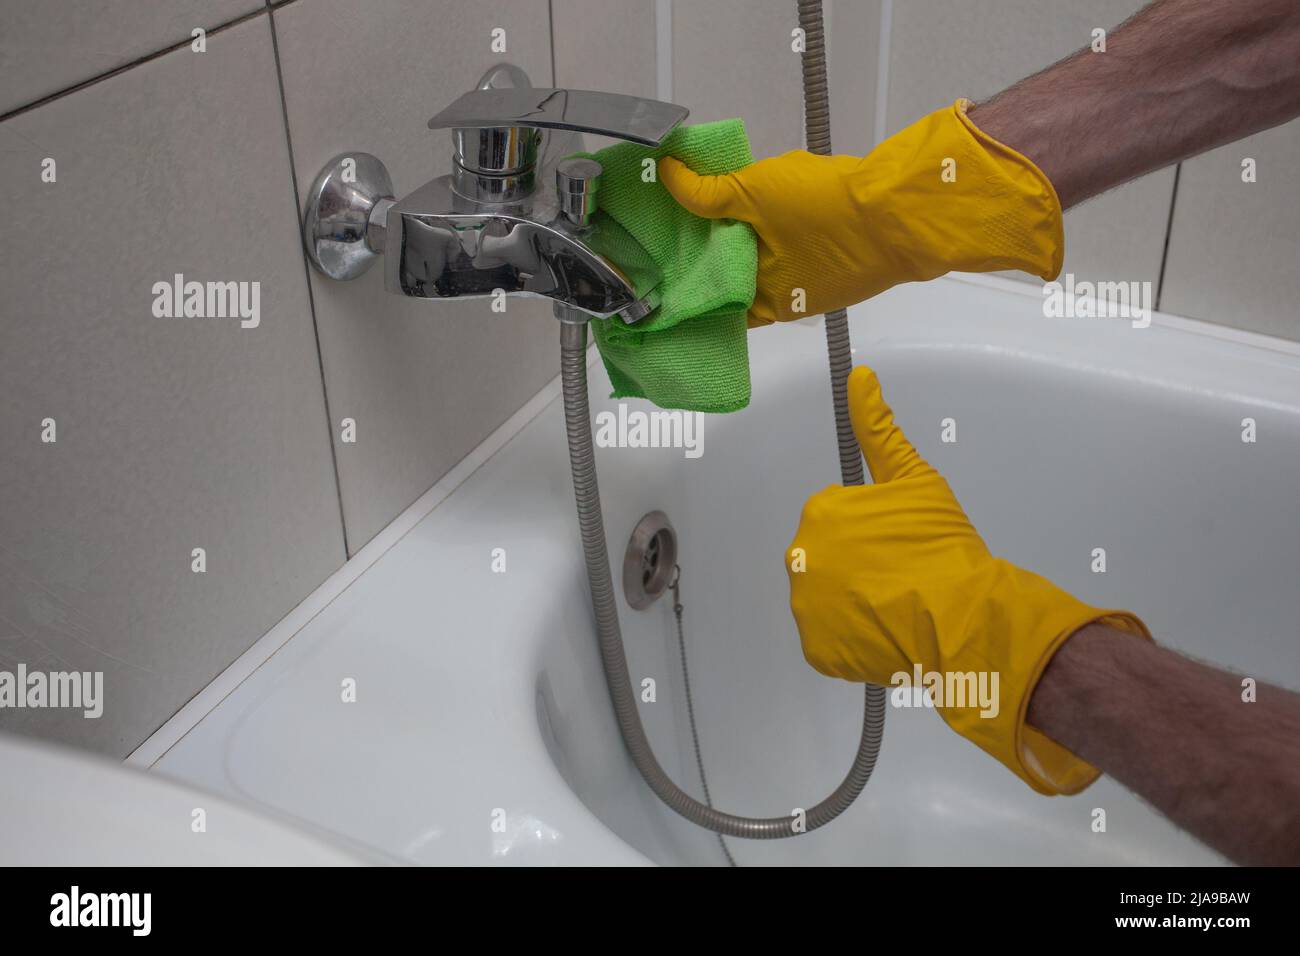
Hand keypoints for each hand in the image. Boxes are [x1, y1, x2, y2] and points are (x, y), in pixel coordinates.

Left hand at [659, 100, 1063, 325]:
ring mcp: (818, 287)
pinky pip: (799, 254)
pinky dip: (782, 236)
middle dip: (717, 257)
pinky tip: (772, 207)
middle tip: (685, 224)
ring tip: (719, 210)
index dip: (688, 277)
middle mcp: (789, 304)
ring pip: (770, 266)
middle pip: (739, 283)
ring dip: (751, 244)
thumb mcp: (754, 192)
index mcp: (763, 302)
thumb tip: (667, 176)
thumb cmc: (827, 212)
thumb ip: (707, 192)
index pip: (712, 302)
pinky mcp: (842, 265)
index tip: (664, 253)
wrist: (904, 212)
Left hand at [786, 366, 1147, 793]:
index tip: (903, 544)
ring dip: (855, 602)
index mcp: (820, 512)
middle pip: (829, 558)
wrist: (960, 616)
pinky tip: (885, 632)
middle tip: (903, 576)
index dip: (875, 533)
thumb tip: (859, 375)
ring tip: (897, 606)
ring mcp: (805, 607)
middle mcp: (800, 556)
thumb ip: (879, 428)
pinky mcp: (816, 649)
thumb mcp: (916, 478)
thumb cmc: (942, 545)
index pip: (840, 520)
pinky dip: (853, 639)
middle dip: (860, 566)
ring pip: (827, 599)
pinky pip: (830, 640)